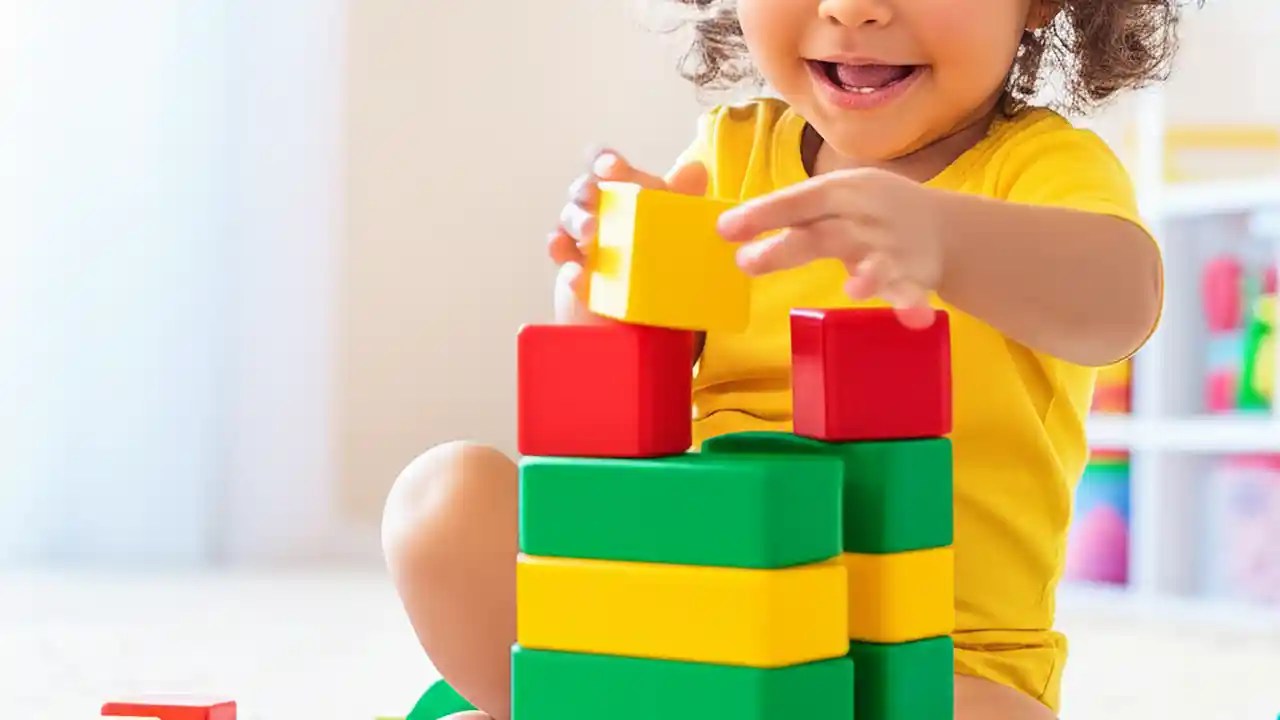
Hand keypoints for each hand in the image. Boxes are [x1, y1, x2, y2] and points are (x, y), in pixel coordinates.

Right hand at [549, 148, 706, 323]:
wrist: (650, 326)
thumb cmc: (662, 272)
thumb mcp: (677, 236)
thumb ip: (682, 202)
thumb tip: (695, 169)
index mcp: (626, 197)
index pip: (606, 166)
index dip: (603, 160)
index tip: (611, 168)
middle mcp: (601, 213)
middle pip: (582, 188)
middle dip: (586, 189)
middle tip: (595, 199)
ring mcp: (582, 240)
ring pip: (568, 217)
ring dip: (577, 220)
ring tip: (591, 234)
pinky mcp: (572, 268)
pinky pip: (561, 256)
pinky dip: (564, 258)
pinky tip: (577, 271)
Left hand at [716, 167, 944, 328]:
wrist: (945, 227)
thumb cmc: (870, 210)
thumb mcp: (835, 198)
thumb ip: (792, 212)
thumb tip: (729, 226)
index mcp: (844, 191)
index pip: (799, 201)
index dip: (764, 214)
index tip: (724, 229)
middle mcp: (867, 218)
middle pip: (825, 234)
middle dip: (787, 247)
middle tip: (745, 264)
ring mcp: (892, 250)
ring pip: (876, 264)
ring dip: (868, 278)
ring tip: (855, 291)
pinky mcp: (914, 279)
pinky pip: (913, 293)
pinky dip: (913, 306)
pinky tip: (915, 320)